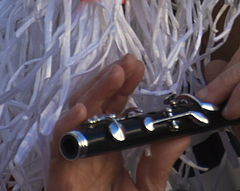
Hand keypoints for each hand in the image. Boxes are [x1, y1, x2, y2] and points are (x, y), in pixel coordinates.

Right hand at [46, 54, 190, 190]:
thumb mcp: (146, 188)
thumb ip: (160, 161)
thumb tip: (181, 131)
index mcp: (110, 147)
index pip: (114, 108)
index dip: (124, 85)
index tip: (139, 68)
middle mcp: (89, 147)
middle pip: (96, 104)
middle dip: (111, 80)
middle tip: (129, 61)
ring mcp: (74, 157)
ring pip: (77, 117)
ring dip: (94, 93)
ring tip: (114, 74)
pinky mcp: (60, 173)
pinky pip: (58, 146)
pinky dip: (67, 127)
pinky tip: (80, 111)